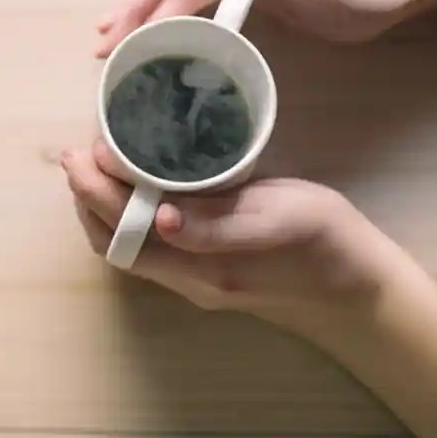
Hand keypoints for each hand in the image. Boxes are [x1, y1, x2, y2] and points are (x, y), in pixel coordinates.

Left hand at [61, 140, 397, 326]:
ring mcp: (191, 277)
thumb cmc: (322, 243)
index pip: (120, 229)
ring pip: (124, 243)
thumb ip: (218, 222)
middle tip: (79, 150)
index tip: (83, 150)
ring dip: (101, 206)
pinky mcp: (202, 267)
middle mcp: (184, 277)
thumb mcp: (276, 220)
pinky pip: (145, 241)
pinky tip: (134, 181)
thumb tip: (159, 217)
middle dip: (85, 196)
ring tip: (96, 161)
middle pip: (111, 241)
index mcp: (197, 265)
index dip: (93, 190)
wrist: (358, 287)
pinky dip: (125, 212)